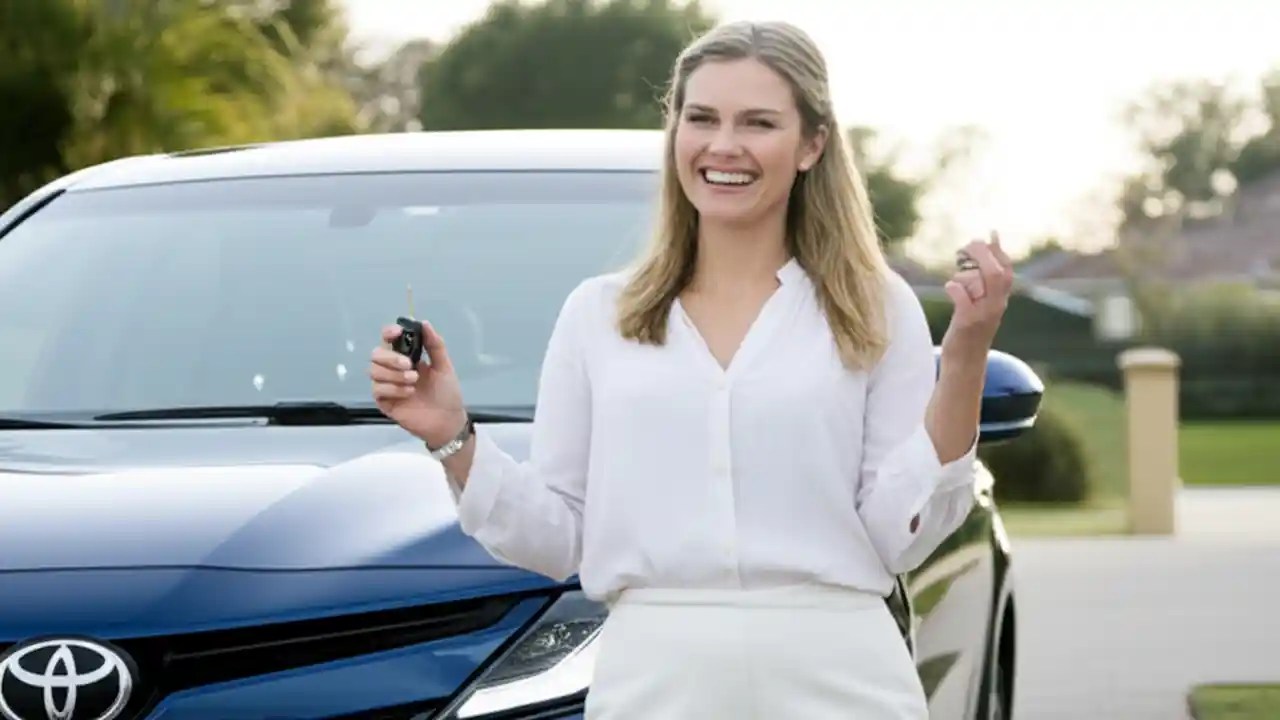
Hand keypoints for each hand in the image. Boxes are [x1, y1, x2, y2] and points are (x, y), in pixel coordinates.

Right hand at [369, 320, 467, 446]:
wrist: (448, 420)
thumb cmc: (446, 393)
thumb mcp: (444, 366)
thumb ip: (435, 345)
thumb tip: (424, 323)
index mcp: (407, 357)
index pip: (388, 340)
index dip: (388, 333)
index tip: (396, 332)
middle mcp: (393, 369)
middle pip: (376, 354)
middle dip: (391, 358)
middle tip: (409, 365)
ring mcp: (387, 385)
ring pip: (374, 371)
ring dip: (394, 374)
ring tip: (414, 381)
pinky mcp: (385, 402)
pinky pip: (378, 390)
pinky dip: (393, 389)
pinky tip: (408, 393)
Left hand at [942, 230, 1014, 356]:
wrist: (965, 365)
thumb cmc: (968, 333)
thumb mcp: (979, 309)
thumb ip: (982, 289)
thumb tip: (975, 263)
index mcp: (999, 301)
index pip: (1007, 271)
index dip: (1000, 251)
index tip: (991, 233)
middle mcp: (995, 307)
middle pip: (997, 272)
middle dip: (983, 254)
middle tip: (967, 245)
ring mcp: (983, 315)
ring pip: (984, 283)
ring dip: (967, 272)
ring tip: (956, 273)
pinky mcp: (967, 323)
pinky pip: (964, 298)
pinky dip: (956, 288)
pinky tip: (949, 286)